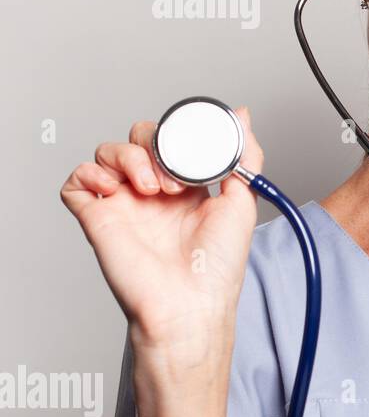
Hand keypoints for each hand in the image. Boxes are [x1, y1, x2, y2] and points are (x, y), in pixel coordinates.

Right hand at [59, 106, 264, 371]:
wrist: (190, 302)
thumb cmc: (218, 265)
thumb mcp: (243, 200)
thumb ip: (243, 154)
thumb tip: (242, 115)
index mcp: (186, 187)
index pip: (171, 141)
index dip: (179, 136)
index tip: (195, 148)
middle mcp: (153, 193)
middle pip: (138, 139)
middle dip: (156, 145)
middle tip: (175, 181)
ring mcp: (124, 204)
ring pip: (108, 152)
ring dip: (130, 158)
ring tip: (152, 189)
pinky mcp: (98, 218)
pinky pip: (77, 180)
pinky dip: (91, 173)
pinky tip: (116, 190)